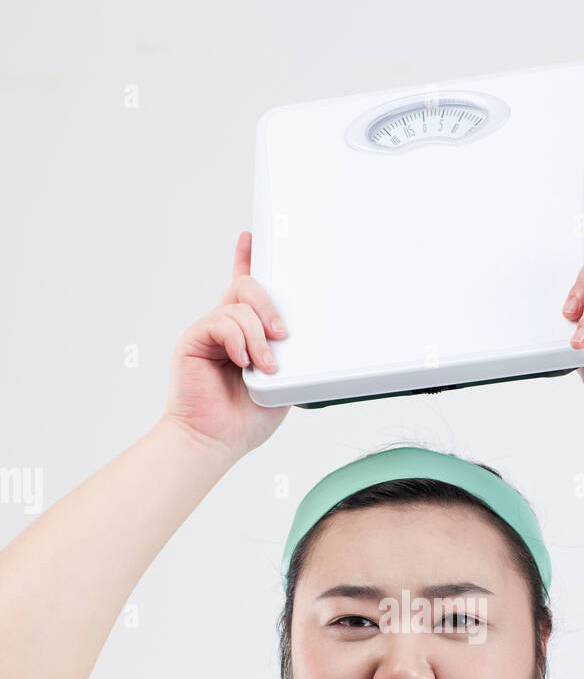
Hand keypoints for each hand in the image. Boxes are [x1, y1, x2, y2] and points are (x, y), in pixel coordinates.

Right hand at [163, 232, 290, 457]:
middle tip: (281, 334)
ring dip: (258, 336)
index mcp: (244, 335)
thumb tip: (295, 334)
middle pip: (247, 288)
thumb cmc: (244, 419)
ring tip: (264, 366)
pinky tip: (243, 363)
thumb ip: (287, 354)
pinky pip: (222, 321)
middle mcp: (225, 328)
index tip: (254, 237)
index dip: (247, 261)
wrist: (216, 440)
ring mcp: (209, 332)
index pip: (244, 289)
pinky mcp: (194, 339)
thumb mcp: (281, 382)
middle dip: (269, 306)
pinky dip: (239, 340)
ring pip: (239, 306)